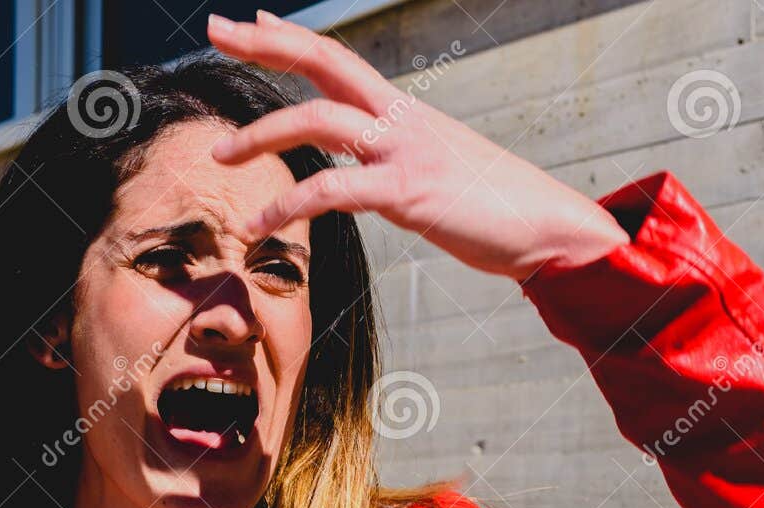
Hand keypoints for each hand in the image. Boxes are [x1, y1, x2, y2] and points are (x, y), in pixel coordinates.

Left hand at [205, 10, 628, 280]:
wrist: (548, 228)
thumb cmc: (494, 207)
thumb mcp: (438, 170)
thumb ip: (397, 160)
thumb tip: (368, 166)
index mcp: (405, 114)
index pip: (340, 60)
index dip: (294, 39)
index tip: (253, 22)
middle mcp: (401, 120)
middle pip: (325, 62)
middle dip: (266, 44)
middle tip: (215, 30)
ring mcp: (404, 152)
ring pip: (317, 120)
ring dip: (260, 134)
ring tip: (218, 155)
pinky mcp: (407, 192)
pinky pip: (333, 189)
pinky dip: (289, 205)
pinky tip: (260, 225)